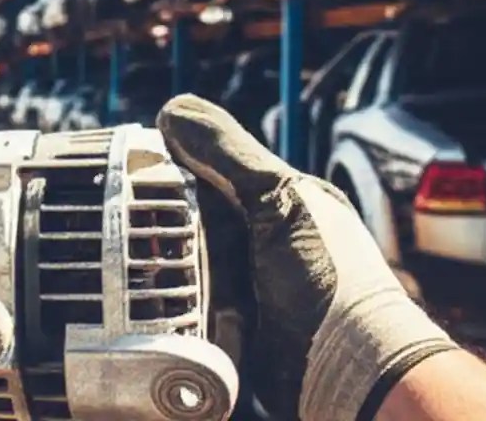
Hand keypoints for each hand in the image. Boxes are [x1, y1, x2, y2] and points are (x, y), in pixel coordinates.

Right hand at [158, 95, 458, 420]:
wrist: (351, 375)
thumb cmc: (334, 283)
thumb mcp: (279, 200)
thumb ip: (229, 152)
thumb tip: (173, 110)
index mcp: (277, 199)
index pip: (208, 165)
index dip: (171, 163)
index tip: (136, 167)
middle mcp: (258, 240)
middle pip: (186, 216)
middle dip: (159, 221)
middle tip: (134, 226)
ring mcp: (243, 287)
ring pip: (178, 265)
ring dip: (161, 268)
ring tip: (145, 269)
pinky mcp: (226, 331)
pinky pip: (181, 312)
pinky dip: (167, 309)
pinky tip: (156, 306)